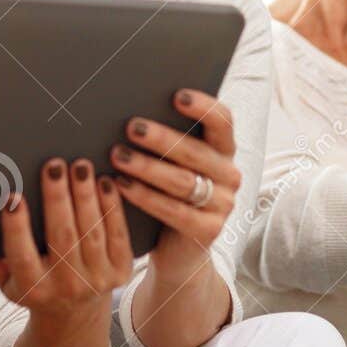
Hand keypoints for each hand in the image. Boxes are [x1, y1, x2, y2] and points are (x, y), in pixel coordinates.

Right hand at [0, 158, 135, 316]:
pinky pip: (117, 233)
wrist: (74, 315)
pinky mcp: (120, 271)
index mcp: (33, 288)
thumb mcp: (8, 282)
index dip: (16, 227)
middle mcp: (66, 286)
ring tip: (80, 166)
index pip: (20, 255)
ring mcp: (96, 279)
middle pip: (61, 236)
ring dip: (85, 195)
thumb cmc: (35, 288)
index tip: (12, 197)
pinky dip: (111, 206)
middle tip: (53, 166)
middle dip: (57, 198)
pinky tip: (104, 182)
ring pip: (90, 230)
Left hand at [112, 90, 241, 272]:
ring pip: (183, 181)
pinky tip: (121, 185)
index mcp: (223, 150)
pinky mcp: (209, 230)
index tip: (176, 95)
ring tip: (117, 155)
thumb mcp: (172, 166)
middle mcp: (230, 175)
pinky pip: (174, 210)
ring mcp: (223, 204)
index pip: (222, 121)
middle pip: (195, 151)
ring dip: (147, 166)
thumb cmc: (168, 195)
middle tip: (131, 127)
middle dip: (162, 138)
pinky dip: (144, 196)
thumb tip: (129, 111)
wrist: (178, 251)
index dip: (202, 107)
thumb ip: (165, 142)